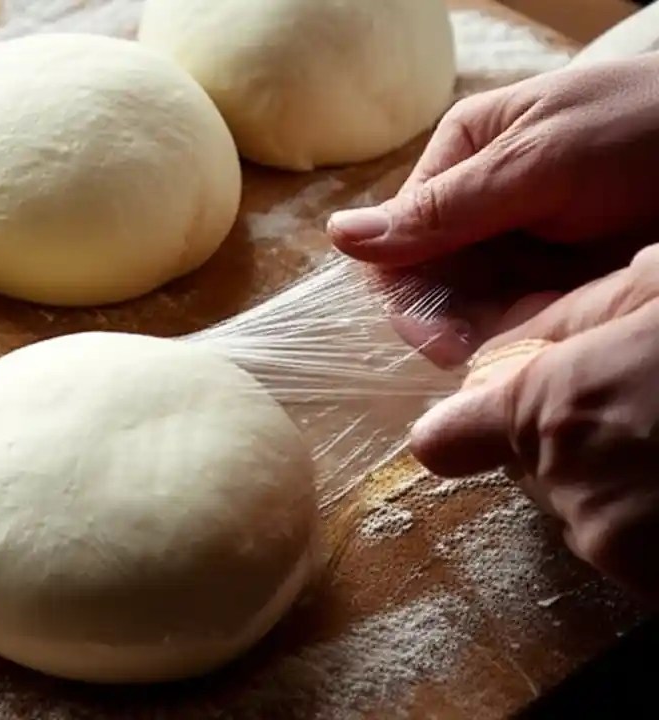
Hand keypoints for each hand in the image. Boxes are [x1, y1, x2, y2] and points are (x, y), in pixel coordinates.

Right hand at [329, 53, 658, 366]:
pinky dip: (538, 340)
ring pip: (480, 309)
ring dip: (498, 338)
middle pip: (435, 282)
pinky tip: (559, 349)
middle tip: (493, 362)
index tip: (442, 343)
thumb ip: (445, 208)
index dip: (410, 297)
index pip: (399, 240)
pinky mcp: (566, 277)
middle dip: (458, 322)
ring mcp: (527, 241)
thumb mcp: (538, 163)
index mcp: (464, 156)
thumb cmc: (647, 130)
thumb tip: (338, 237)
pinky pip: (529, 322)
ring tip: (539, 352)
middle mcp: (483, 201)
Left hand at [410, 245, 658, 600]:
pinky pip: (640, 548)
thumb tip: (524, 336)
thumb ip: (588, 311)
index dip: (464, 427)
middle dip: (574, 437)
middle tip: (653, 405)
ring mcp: (619, 545)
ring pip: (588, 508)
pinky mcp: (657, 588)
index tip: (480, 420)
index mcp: (553, 405)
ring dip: (629, 480)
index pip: (450, 437)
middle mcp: (567, 483)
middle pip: (531, 466)